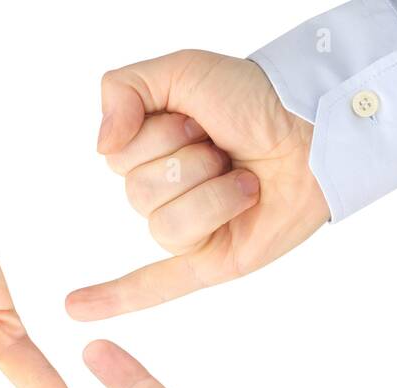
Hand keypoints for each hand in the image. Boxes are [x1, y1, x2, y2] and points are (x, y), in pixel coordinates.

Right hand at [66, 51, 328, 321]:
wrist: (319, 131)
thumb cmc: (257, 99)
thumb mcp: (185, 71)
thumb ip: (125, 89)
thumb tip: (102, 146)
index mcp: (151, 149)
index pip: (119, 156)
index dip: (158, 133)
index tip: (198, 118)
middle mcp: (164, 191)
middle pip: (137, 192)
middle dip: (187, 162)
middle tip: (225, 147)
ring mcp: (188, 230)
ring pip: (163, 226)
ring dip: (212, 195)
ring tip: (244, 180)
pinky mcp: (210, 260)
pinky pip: (154, 286)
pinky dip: (114, 299)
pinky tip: (77, 307)